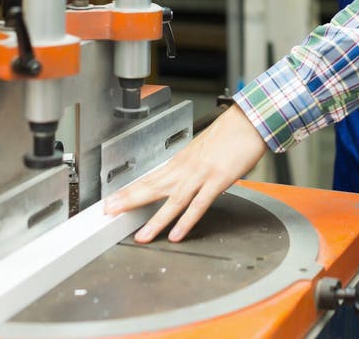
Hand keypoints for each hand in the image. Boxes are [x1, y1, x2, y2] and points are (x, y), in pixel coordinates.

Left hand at [103, 104, 267, 242]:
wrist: (249, 121)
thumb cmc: (229, 133)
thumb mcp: (203, 149)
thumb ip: (190, 166)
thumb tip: (180, 179)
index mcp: (181, 160)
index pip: (149, 178)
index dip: (129, 191)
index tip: (112, 202)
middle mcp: (187, 167)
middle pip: (154, 187)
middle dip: (130, 201)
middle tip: (109, 213)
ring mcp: (201, 173)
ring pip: (173, 199)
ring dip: (156, 219)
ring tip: (142, 236)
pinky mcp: (218, 179)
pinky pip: (200, 203)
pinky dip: (187, 220)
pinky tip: (177, 234)